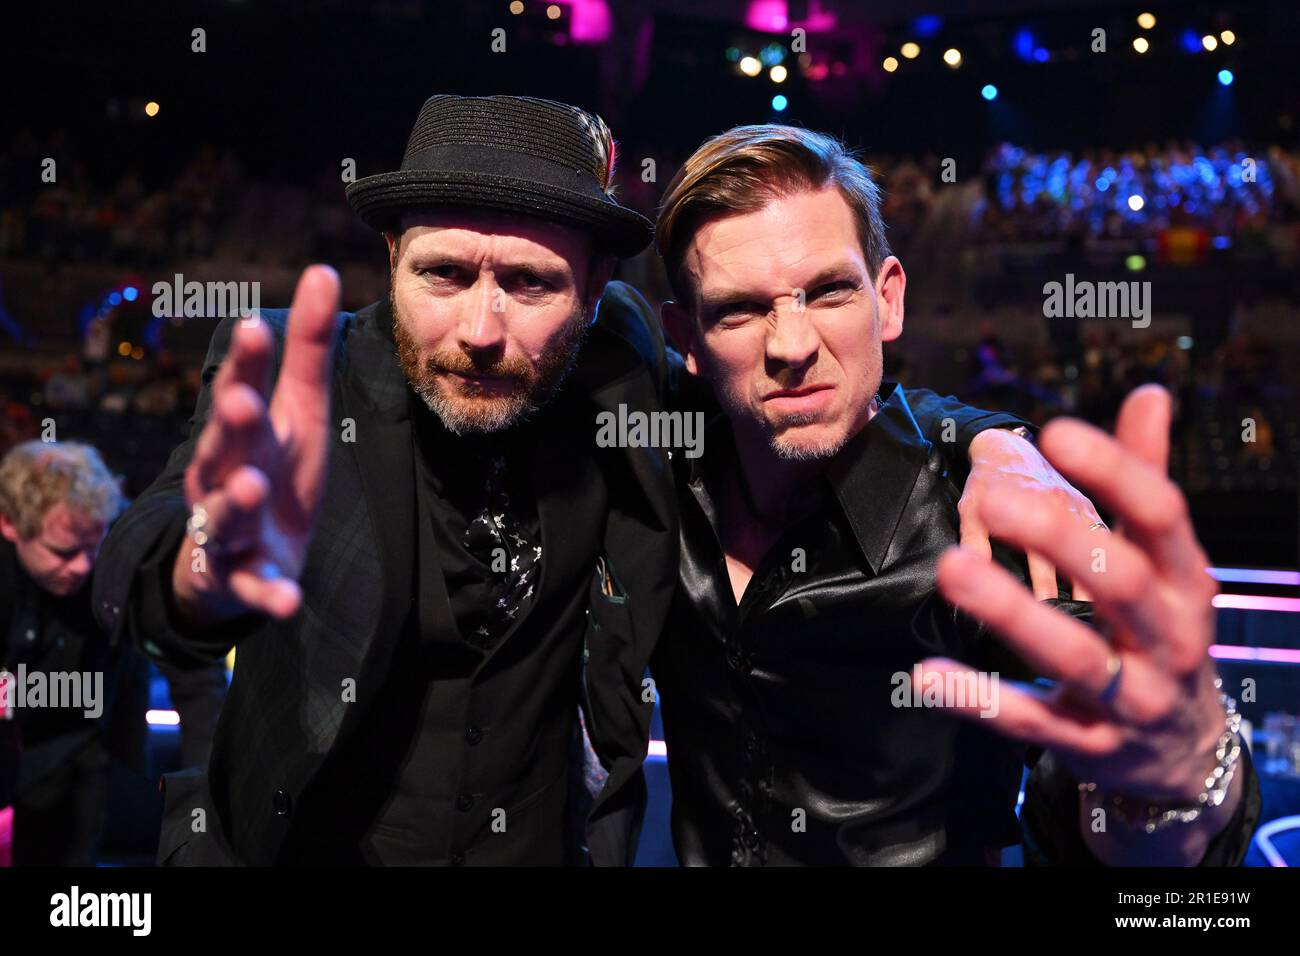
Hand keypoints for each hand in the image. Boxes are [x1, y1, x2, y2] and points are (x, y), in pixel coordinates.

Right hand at [171, 265, 340, 624]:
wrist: (240, 557)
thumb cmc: (271, 468)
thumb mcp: (297, 410)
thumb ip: (307, 349)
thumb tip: (322, 268)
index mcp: (241, 434)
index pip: (243, 390)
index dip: (249, 363)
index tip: (257, 325)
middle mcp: (224, 477)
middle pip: (223, 450)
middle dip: (231, 427)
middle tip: (242, 403)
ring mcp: (230, 530)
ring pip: (227, 516)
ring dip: (239, 504)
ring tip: (255, 487)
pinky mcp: (247, 579)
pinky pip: (255, 588)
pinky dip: (269, 595)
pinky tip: (288, 601)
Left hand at [924, 386, 1233, 816]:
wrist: (1185, 753)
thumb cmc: (1162, 633)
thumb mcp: (1169, 563)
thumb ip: (1146, 479)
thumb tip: (1147, 394)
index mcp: (1186, 582)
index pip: (1162, 516)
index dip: (1114, 471)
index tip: (1055, 432)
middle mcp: (1167, 638)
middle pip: (1121, 583)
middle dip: (1060, 539)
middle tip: (993, 499)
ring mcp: (1130, 697)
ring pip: (1073, 654)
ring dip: (1010, 611)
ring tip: (951, 569)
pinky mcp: (1087, 744)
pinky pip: (1032, 722)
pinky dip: (981, 700)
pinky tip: (929, 674)